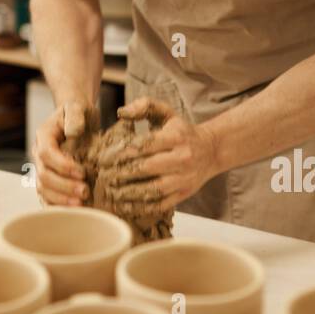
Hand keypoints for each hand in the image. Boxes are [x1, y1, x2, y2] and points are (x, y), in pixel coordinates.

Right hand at [31, 100, 91, 206]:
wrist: (78, 117)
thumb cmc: (78, 112)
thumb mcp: (78, 106)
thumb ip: (75, 116)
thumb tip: (72, 132)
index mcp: (43, 136)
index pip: (46, 153)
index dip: (62, 165)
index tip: (82, 172)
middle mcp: (38, 154)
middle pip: (44, 175)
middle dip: (64, 186)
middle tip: (85, 192)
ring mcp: (42, 168)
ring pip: (43, 190)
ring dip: (61, 200)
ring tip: (81, 205)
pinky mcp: (50, 180)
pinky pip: (47, 197)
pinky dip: (57, 207)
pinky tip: (72, 214)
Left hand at [101, 97, 218, 215]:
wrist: (212, 151)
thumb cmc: (182, 132)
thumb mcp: (167, 113)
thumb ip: (145, 106)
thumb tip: (122, 113)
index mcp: (175, 137)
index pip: (144, 145)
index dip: (121, 153)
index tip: (103, 159)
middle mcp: (181, 158)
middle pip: (146, 168)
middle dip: (121, 174)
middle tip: (102, 176)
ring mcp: (183, 179)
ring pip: (153, 190)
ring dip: (129, 193)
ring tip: (111, 193)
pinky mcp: (184, 194)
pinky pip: (161, 204)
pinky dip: (142, 208)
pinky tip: (125, 206)